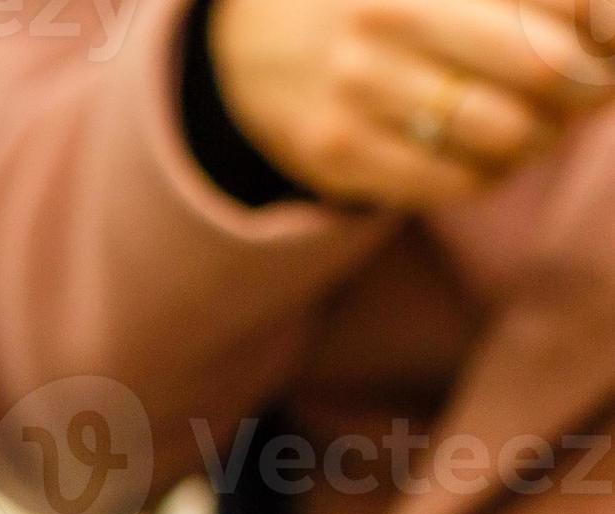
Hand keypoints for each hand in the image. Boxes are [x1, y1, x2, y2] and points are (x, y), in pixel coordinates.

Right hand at [209, 0, 614, 205]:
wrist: (248, 41)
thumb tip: (606, 33)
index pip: (555, 7)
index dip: (603, 32)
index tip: (607, 43)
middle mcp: (386, 21)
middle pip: (544, 71)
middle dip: (586, 88)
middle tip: (589, 88)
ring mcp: (356, 94)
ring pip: (504, 137)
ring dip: (541, 137)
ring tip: (536, 123)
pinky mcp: (336, 154)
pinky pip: (453, 183)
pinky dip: (489, 173)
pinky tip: (482, 152)